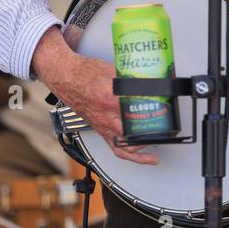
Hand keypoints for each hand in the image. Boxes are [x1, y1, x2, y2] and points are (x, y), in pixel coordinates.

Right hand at [32, 28, 157, 164]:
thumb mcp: (112, 70)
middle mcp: (106, 115)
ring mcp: (101, 125)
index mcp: (110, 98)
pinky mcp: (99, 129)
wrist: (64, 76)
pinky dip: (129, 156)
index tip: (164, 109)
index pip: (136, 109)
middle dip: (150, 133)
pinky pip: (114, 148)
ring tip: (155, 149)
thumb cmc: (84, 72)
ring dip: (141, 150)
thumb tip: (148, 82)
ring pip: (124, 146)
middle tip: (164, 130)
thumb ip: (131, 79)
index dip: (152, 110)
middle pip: (133, 131)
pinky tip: (141, 157)